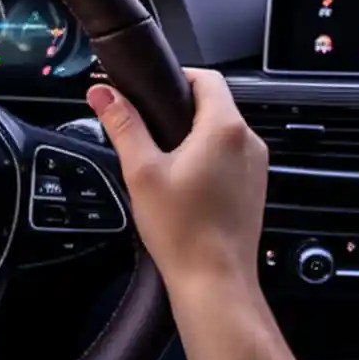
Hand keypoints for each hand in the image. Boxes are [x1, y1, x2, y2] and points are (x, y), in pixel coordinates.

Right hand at [86, 69, 268, 295]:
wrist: (214, 282)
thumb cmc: (183, 232)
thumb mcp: (142, 171)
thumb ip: (123, 125)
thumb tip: (103, 92)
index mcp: (225, 128)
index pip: (206, 77)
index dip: (176, 78)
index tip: (150, 92)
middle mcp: (249, 142)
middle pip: (214, 104)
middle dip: (180, 110)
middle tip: (148, 131)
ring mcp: (256, 166)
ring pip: (222, 132)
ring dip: (194, 136)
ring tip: (164, 162)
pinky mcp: (254, 188)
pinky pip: (231, 158)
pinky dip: (208, 160)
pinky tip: (184, 185)